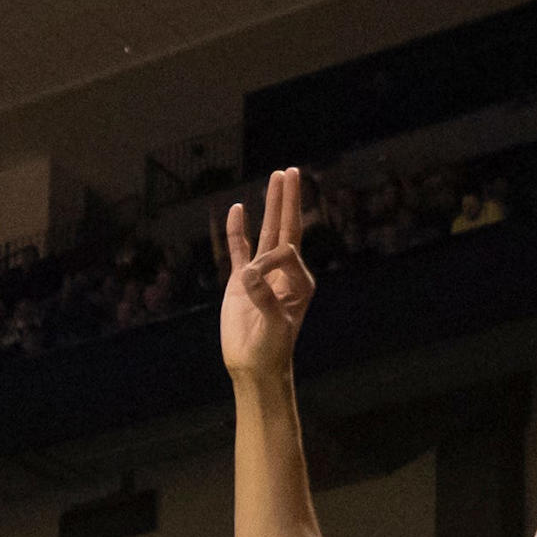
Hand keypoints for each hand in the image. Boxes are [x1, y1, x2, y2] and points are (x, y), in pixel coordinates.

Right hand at [218, 166, 316, 381]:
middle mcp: (284, 273)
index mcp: (299, 282)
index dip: (271, 258)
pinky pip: (239, 249)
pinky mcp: (241, 281)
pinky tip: (238, 209)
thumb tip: (249, 274)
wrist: (253, 366)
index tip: (254, 279)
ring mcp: (262, 274)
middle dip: (289, 199)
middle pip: (286, 227)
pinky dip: (237, 230)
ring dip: (271, 205)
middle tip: (291, 170)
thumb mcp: (274, 327)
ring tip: (276, 176)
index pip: (287, 252)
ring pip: (266, 232)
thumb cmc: (272, 350)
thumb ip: (264, 298)